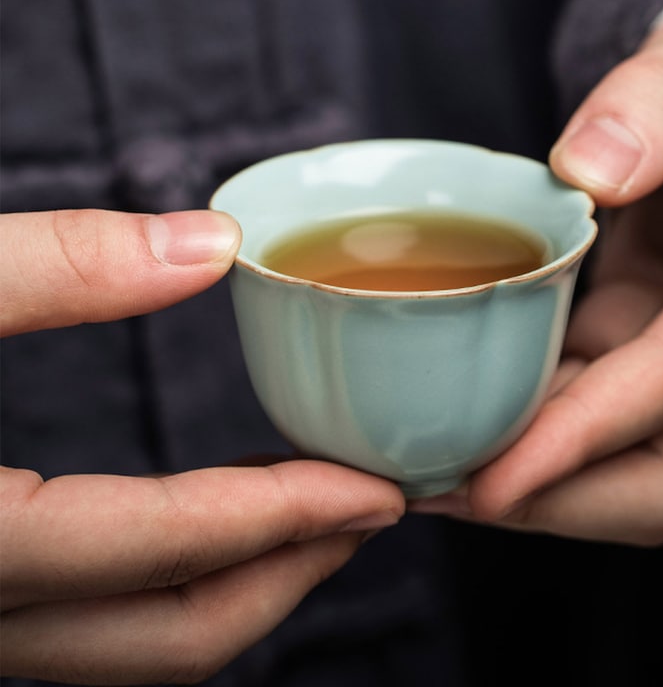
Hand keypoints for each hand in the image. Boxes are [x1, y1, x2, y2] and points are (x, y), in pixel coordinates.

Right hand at [0, 209, 404, 682]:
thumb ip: (59, 266)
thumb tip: (207, 244)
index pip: (170, 545)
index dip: (291, 515)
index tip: (381, 488)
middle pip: (172, 635)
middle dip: (292, 573)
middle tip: (373, 511)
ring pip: (139, 640)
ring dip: (244, 580)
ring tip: (320, 511)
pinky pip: (108, 614)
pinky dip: (184, 573)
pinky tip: (222, 508)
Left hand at [413, 0, 662, 544]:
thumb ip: (658, 104)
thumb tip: (588, 170)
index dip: (580, 441)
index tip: (492, 482)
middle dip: (555, 499)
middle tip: (442, 492)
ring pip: (632, 461)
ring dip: (539, 479)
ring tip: (437, 472)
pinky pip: (604, 413)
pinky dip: (540, 430)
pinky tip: (473, 418)